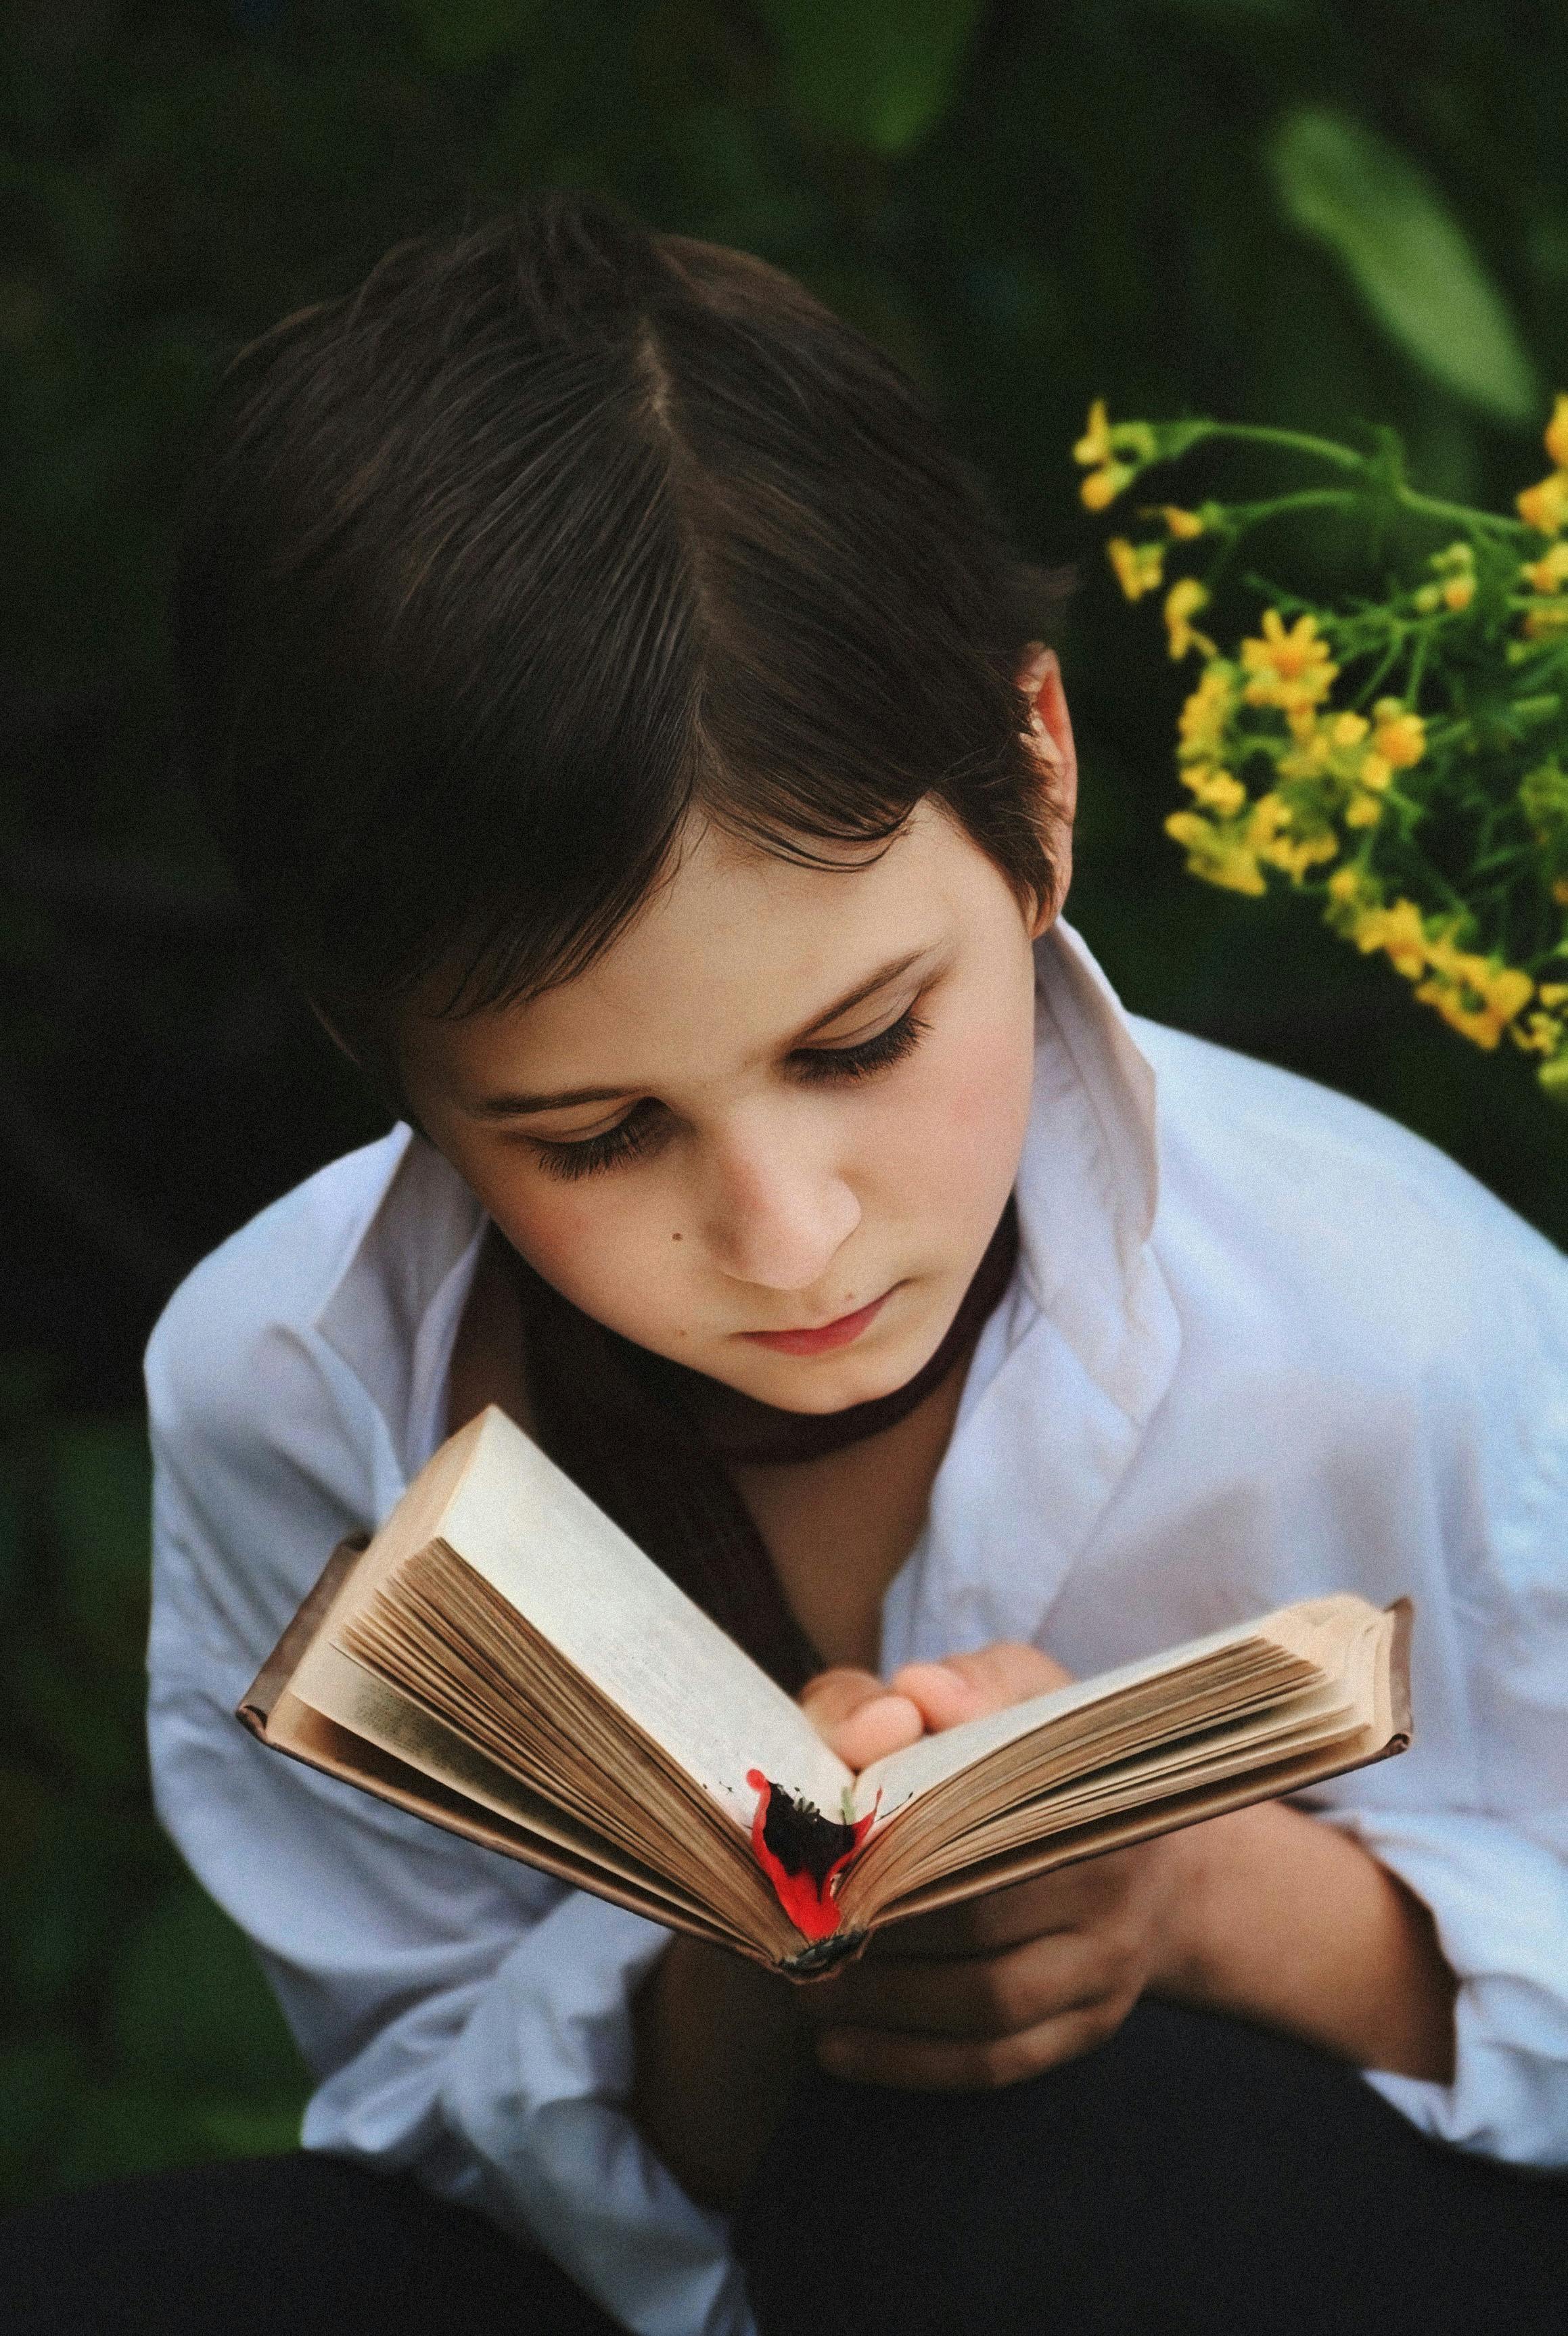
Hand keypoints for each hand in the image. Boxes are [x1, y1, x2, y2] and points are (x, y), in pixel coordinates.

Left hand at [798, 1638, 1196, 2089]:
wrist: (1154, 1847)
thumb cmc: (1047, 1754)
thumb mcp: (1017, 1686)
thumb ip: (954, 1685)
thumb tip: (909, 1700)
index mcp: (1083, 1777)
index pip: (978, 1811)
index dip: (887, 1837)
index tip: (810, 1855)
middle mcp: (1110, 1873)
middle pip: (975, 1919)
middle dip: (868, 1933)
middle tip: (783, 1933)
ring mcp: (1109, 1959)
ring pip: (985, 2001)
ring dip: (880, 2006)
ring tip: (800, 1989)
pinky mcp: (1092, 2022)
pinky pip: (1000, 2060)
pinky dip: (913, 2063)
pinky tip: (837, 2048)